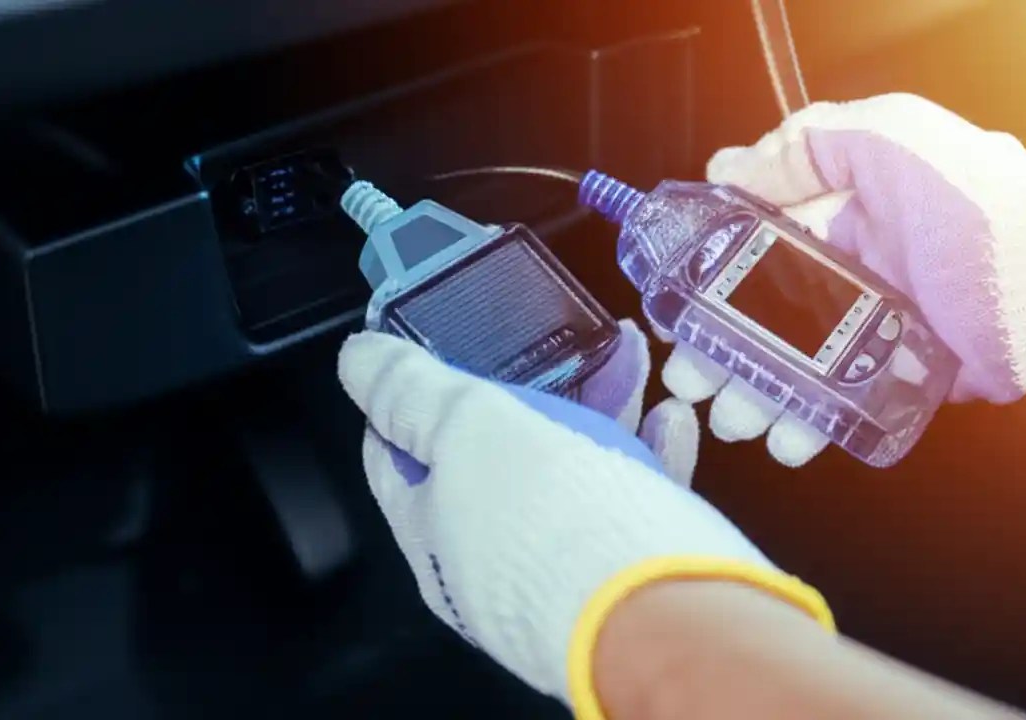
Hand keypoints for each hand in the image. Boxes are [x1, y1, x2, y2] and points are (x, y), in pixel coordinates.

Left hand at [336, 320, 831, 711]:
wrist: (661, 615)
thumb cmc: (546, 520)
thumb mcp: (465, 429)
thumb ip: (412, 390)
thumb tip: (356, 359)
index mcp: (431, 536)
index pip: (394, 460)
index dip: (400, 399)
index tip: (421, 351)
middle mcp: (491, 560)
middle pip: (494, 456)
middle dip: (523, 387)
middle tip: (544, 337)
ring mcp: (561, 568)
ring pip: (572, 468)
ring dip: (598, 407)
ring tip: (621, 353)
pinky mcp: (628, 570)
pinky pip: (633, 497)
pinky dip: (648, 450)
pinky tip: (669, 415)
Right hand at [669, 93, 1025, 466]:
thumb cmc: (977, 204)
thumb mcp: (886, 139)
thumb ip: (805, 146)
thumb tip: (730, 167)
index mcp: (840, 217)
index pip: (753, 250)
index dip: (709, 280)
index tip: (678, 307)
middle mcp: (852, 274)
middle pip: (761, 320)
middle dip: (718, 352)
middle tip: (691, 379)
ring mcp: (874, 331)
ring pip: (794, 370)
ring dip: (754, 395)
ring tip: (734, 416)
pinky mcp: (901, 379)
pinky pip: (843, 406)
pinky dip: (811, 424)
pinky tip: (790, 436)